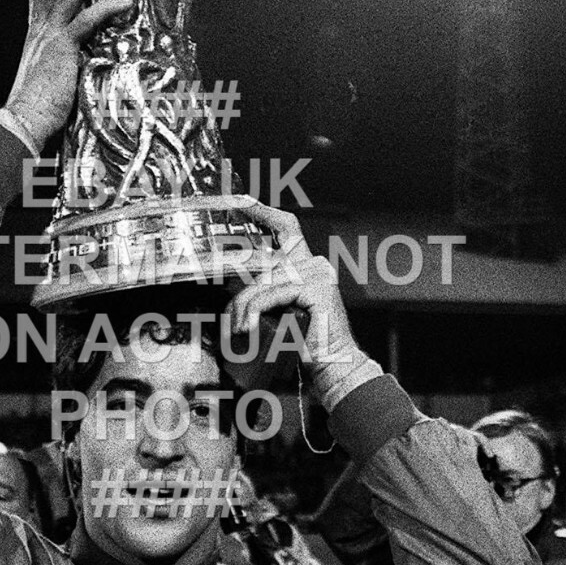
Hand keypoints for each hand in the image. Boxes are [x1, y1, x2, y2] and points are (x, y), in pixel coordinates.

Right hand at [5, 0, 132, 149]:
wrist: (23, 121)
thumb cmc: (35, 109)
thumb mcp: (45, 79)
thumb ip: (59, 66)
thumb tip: (70, 68)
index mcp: (34, 37)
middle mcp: (38, 31)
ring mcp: (49, 37)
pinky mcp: (62, 48)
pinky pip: (86, 20)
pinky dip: (106, 9)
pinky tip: (124, 3)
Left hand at [226, 200, 359, 383]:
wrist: (333, 364)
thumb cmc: (308, 342)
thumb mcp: (282, 311)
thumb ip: (267, 293)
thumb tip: (237, 290)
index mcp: (309, 265)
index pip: (285, 227)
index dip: (262, 211)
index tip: (240, 200)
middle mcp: (315, 264)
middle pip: (263, 267)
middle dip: (242, 295)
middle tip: (232, 318)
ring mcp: (317, 273)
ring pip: (263, 284)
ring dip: (245, 310)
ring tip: (242, 331)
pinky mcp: (315, 287)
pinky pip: (270, 295)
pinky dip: (255, 312)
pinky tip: (250, 326)